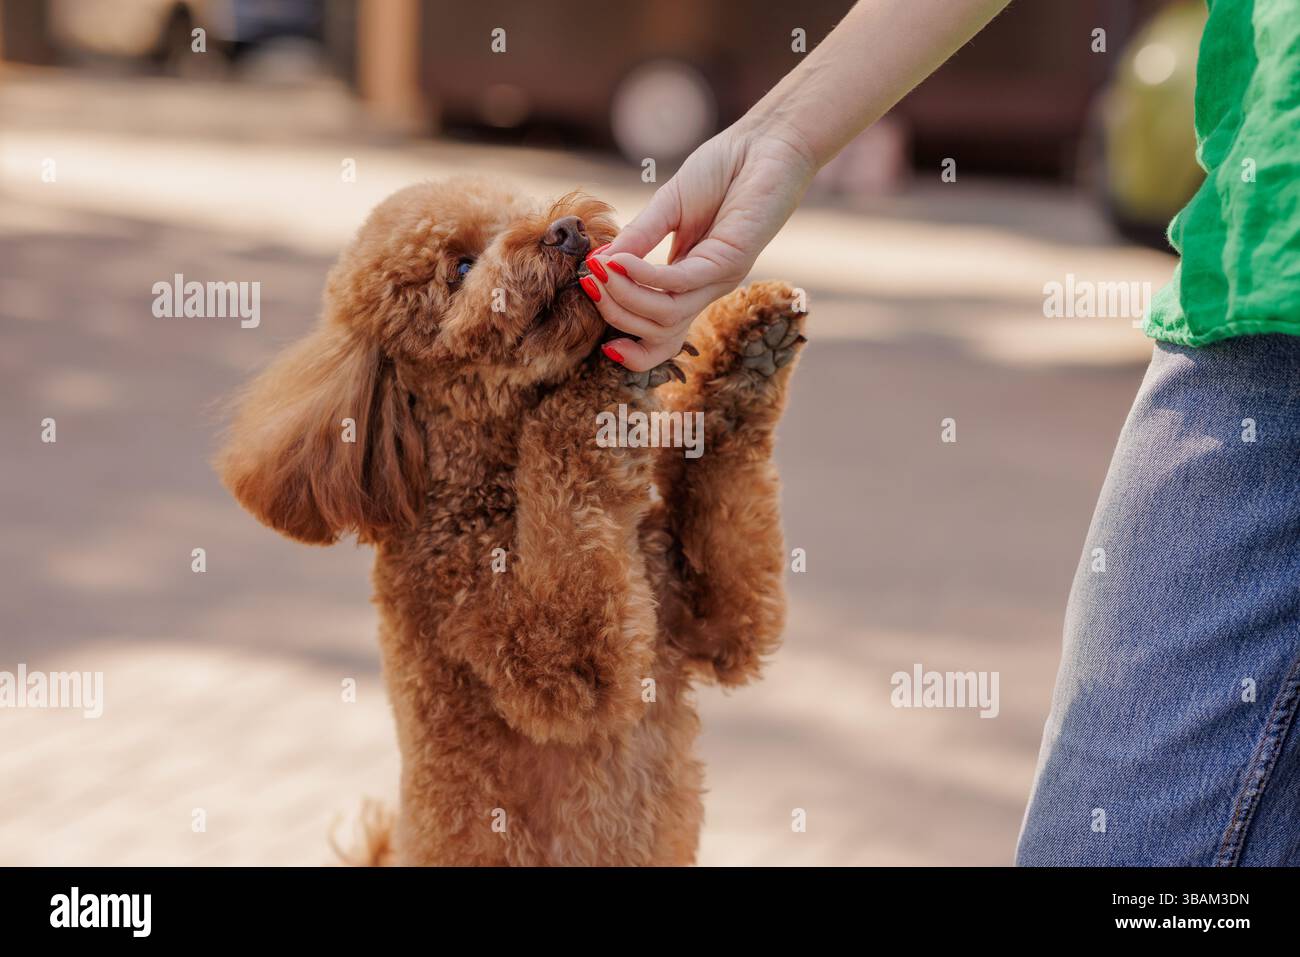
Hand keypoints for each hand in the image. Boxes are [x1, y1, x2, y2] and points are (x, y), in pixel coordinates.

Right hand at [582, 121, 816, 370]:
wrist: (765, 142)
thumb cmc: (722, 170)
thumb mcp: (666, 207)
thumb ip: (636, 238)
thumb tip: (598, 264)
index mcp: (690, 280)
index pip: (659, 332)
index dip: (629, 342)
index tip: (597, 329)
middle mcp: (705, 287)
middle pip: (657, 330)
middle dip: (616, 313)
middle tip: (590, 283)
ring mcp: (719, 278)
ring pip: (666, 313)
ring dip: (626, 296)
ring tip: (601, 271)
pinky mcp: (730, 261)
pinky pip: (680, 282)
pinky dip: (645, 275)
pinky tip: (621, 261)